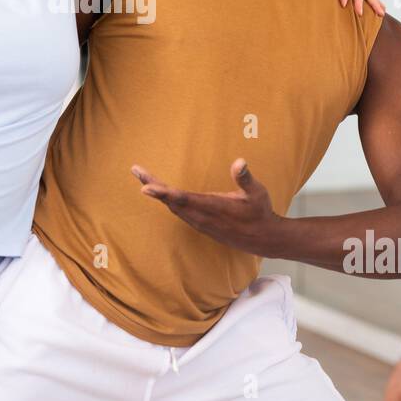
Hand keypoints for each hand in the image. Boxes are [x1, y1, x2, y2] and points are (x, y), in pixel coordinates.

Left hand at [130, 158, 282, 256]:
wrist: (264, 239)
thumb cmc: (261, 212)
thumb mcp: (257, 193)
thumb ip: (245, 178)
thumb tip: (239, 162)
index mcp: (213, 207)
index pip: (183, 199)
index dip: (163, 193)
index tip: (145, 187)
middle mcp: (203, 217)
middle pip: (172, 201)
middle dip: (153, 186)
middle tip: (137, 171)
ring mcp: (201, 223)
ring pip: (174, 207)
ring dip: (158, 194)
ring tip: (144, 180)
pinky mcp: (201, 225)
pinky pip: (179, 212)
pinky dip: (168, 201)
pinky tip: (161, 194)